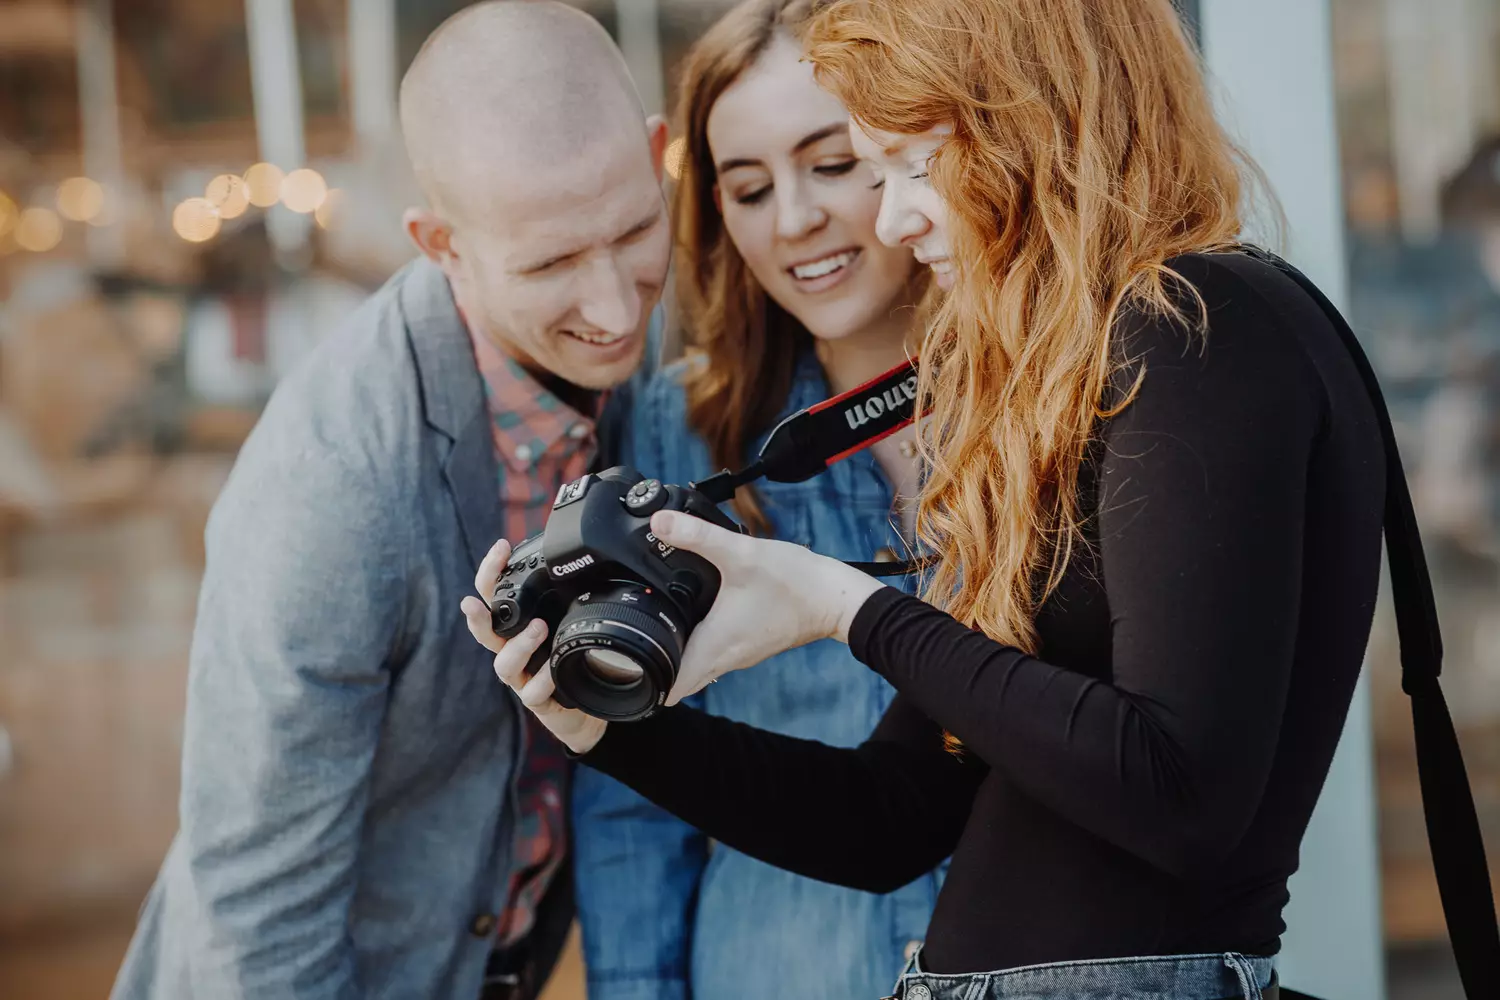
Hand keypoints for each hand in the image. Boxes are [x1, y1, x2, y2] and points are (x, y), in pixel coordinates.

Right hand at [461, 538, 607, 754]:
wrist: (586, 706)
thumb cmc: (573, 657)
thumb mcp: (571, 621)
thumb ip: (569, 597)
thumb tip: (585, 558)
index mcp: (518, 627)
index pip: (494, 596)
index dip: (491, 572)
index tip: (501, 547)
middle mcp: (513, 651)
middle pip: (484, 632)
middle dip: (477, 616)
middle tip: (473, 603)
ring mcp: (523, 678)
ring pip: (504, 664)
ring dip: (519, 645)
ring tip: (540, 628)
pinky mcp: (538, 701)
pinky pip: (533, 693)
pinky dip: (543, 680)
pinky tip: (553, 670)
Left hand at [648, 509, 886, 705]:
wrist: (837, 598)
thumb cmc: (796, 583)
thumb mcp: (740, 553)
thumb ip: (697, 535)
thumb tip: (658, 521)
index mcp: (715, 646)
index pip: (669, 688)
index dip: (641, 682)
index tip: (618, 669)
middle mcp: (725, 658)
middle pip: (678, 681)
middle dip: (651, 671)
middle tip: (626, 647)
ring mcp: (739, 653)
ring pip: (696, 668)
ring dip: (675, 656)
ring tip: (653, 630)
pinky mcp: (750, 643)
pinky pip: (714, 654)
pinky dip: (697, 644)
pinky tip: (694, 617)